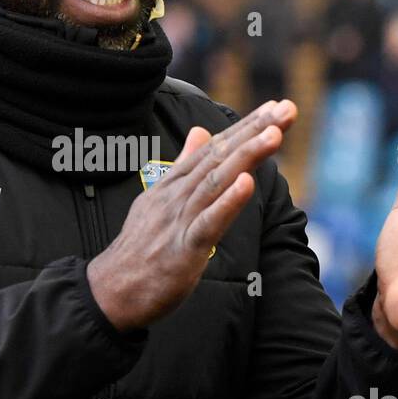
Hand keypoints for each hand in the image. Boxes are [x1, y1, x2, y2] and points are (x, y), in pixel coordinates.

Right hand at [87, 99, 298, 332]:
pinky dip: (228, 202)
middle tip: (287, 109)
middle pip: (220, 156)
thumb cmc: (140, 249)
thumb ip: (184, 167)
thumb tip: (200, 132)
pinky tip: (247, 184)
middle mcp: (177, 195)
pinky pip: (208, 223)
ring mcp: (178, 220)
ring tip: (274, 134)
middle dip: (255, 131)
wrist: (110, 290)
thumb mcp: (161, 200)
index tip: (277, 107)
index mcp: (174, 184)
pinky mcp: (182, 248)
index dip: (247, 126)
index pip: (214, 148)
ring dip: (246, 156)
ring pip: (216, 181)